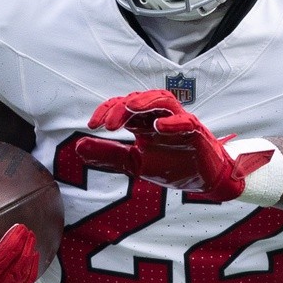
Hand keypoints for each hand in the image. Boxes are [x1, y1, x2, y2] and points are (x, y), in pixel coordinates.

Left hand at [86, 89, 277, 202]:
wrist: (203, 182)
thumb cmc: (172, 166)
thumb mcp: (134, 164)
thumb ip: (108, 155)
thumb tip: (78, 147)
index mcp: (144, 122)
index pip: (123, 107)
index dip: (107, 111)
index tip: (93, 125)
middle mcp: (160, 118)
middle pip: (140, 100)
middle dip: (121, 107)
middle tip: (107, 123)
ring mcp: (180, 123)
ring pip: (163, 100)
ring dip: (145, 102)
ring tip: (130, 108)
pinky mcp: (197, 133)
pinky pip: (187, 121)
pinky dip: (174, 122)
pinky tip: (159, 126)